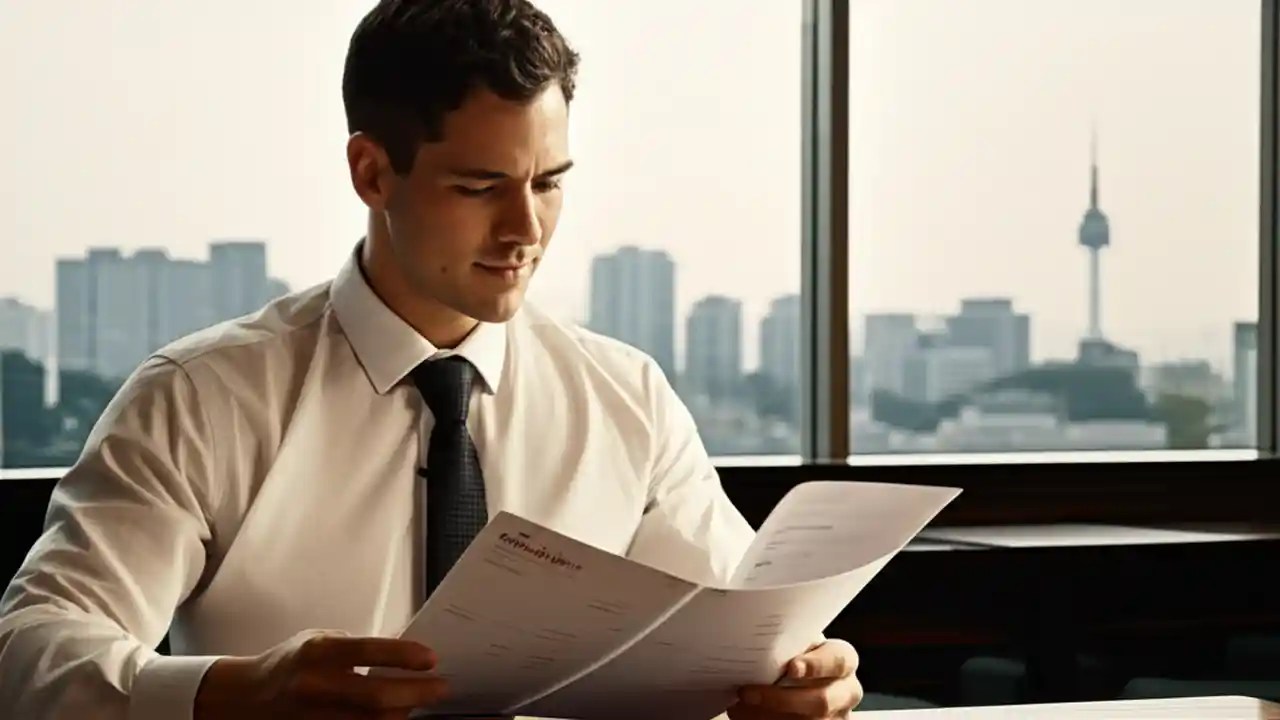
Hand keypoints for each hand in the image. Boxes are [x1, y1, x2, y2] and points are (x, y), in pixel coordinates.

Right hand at [194, 629, 448, 719]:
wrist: (246, 697)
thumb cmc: (292, 663)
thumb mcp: (320, 642)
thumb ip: (356, 648)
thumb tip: (404, 654)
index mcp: (318, 652)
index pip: (368, 651)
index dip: (404, 656)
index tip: (431, 660)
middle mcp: (314, 685)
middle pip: (375, 696)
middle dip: (415, 693)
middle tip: (439, 688)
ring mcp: (312, 716)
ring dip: (400, 714)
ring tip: (418, 703)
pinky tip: (393, 718)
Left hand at [728, 640, 862, 719]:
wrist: (800, 681)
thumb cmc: (795, 658)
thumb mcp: (798, 647)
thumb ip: (788, 645)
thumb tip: (754, 641)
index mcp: (843, 661)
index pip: (837, 660)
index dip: (815, 665)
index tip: (791, 667)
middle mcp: (847, 691)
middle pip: (821, 701)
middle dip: (781, 699)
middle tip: (748, 693)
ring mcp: (838, 716)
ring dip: (770, 716)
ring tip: (742, 707)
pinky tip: (748, 715)